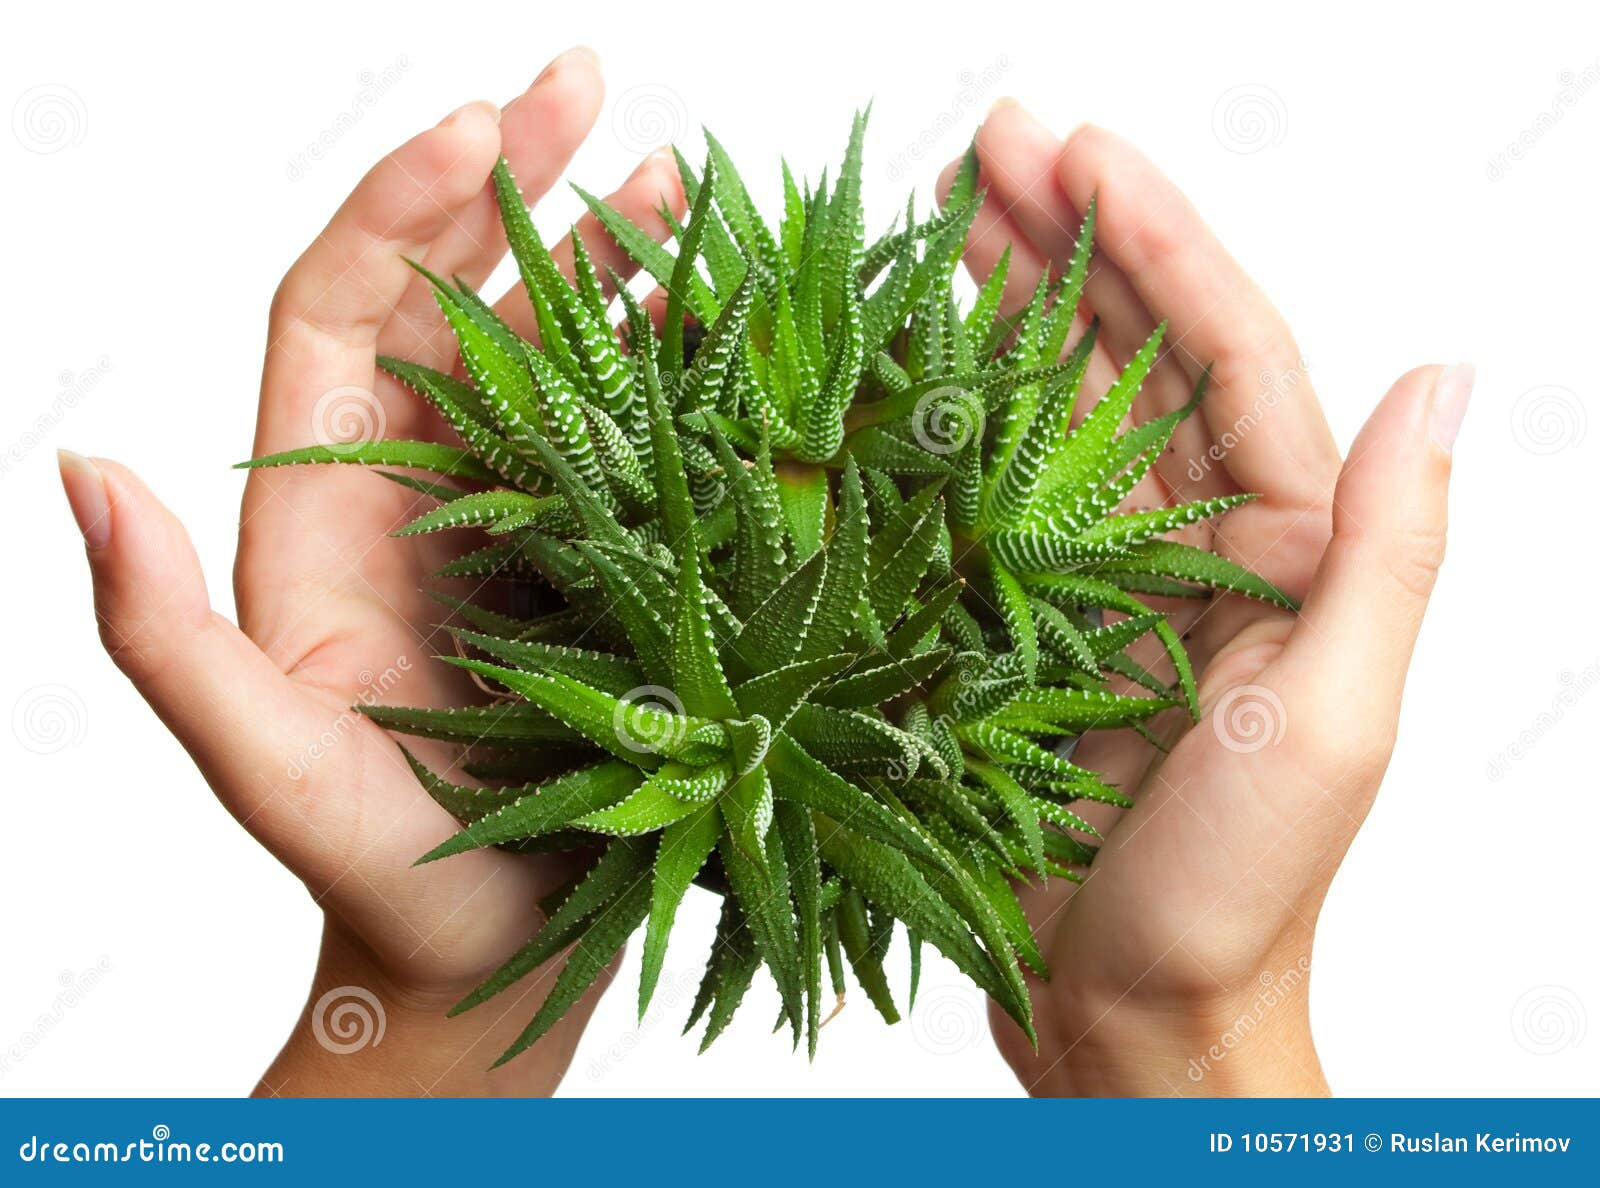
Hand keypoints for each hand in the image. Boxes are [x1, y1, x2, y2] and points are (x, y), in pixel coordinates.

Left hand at [57, 47, 686, 1096]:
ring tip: (675, 182)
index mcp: (324, 511)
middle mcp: (419, 492)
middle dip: (514, 183)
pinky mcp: (602, 558)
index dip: (401, 210)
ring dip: (609, 257)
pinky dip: (678, 366)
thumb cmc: (374, 870)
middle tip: (590, 88)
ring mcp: (518, 518)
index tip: (477, 128)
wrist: (485, 947)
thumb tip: (81, 468)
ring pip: (556, 354)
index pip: (345, 313)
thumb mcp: (256, 762)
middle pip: (457, 300)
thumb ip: (158, 632)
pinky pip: (635, 439)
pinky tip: (725, 316)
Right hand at [943, 103, 1469, 1095]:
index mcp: (1279, 550)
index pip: (1220, 355)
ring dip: (995, 311)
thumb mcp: (1332, 717)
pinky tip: (885, 369)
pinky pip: (967, 507)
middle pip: (1124, 360)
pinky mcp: (1005, 633)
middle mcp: (1184, 549)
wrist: (1126, 1018)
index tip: (1078, 152)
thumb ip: (1388, 544)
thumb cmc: (1235, 895)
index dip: (1154, 243)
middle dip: (1062, 243)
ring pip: (1042, 415)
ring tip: (937, 220)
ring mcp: (1086, 586)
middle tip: (986, 150)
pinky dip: (930, 429)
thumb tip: (1440, 373)